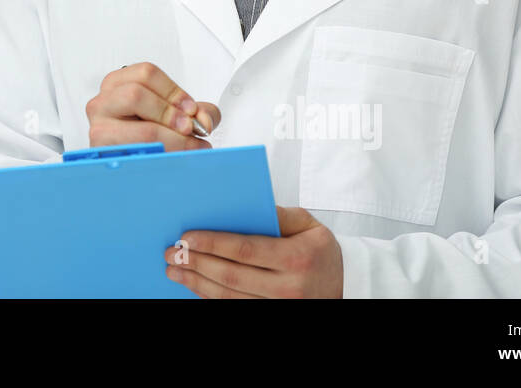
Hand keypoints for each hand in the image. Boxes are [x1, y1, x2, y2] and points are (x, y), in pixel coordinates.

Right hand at [85, 61, 219, 150]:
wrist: (133, 166)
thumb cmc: (148, 136)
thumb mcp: (175, 116)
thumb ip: (199, 112)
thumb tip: (205, 120)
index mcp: (117, 85)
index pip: (146, 74)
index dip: (174, 91)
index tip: (192, 109)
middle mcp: (102, 103)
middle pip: (136, 95)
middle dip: (170, 113)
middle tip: (190, 127)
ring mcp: (99, 129)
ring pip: (142, 129)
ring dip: (172, 138)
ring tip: (188, 144)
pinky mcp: (104, 155)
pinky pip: (140, 155)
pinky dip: (164, 155)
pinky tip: (175, 157)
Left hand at [164, 206, 342, 297]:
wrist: (348, 287)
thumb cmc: (321, 251)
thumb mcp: (309, 225)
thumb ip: (278, 214)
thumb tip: (241, 205)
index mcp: (297, 258)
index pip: (245, 250)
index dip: (213, 244)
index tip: (188, 236)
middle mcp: (288, 287)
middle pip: (231, 275)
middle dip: (196, 262)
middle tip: (172, 251)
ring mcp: (280, 307)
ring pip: (229, 296)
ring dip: (196, 282)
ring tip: (174, 269)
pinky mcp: (272, 315)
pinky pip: (235, 307)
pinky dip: (210, 297)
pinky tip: (194, 285)